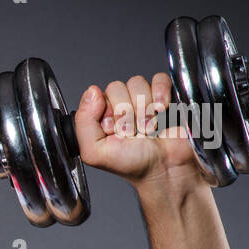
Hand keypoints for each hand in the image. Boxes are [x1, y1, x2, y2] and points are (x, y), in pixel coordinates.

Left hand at [73, 73, 202, 188]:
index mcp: (100, 116)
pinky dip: (161, 94)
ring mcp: (141, 99)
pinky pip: (159, 79)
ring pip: (137, 83)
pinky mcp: (163, 95)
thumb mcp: (94, 152)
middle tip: (132, 133)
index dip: (108, 114)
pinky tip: (161, 110)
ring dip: (144, 109)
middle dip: (127, 114)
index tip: (114, 132)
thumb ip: (83, 123)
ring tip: (148, 128)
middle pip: (116, 88)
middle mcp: (119, 105)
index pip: (97, 97)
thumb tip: (91, 92)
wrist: (165, 169)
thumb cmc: (132, 164)